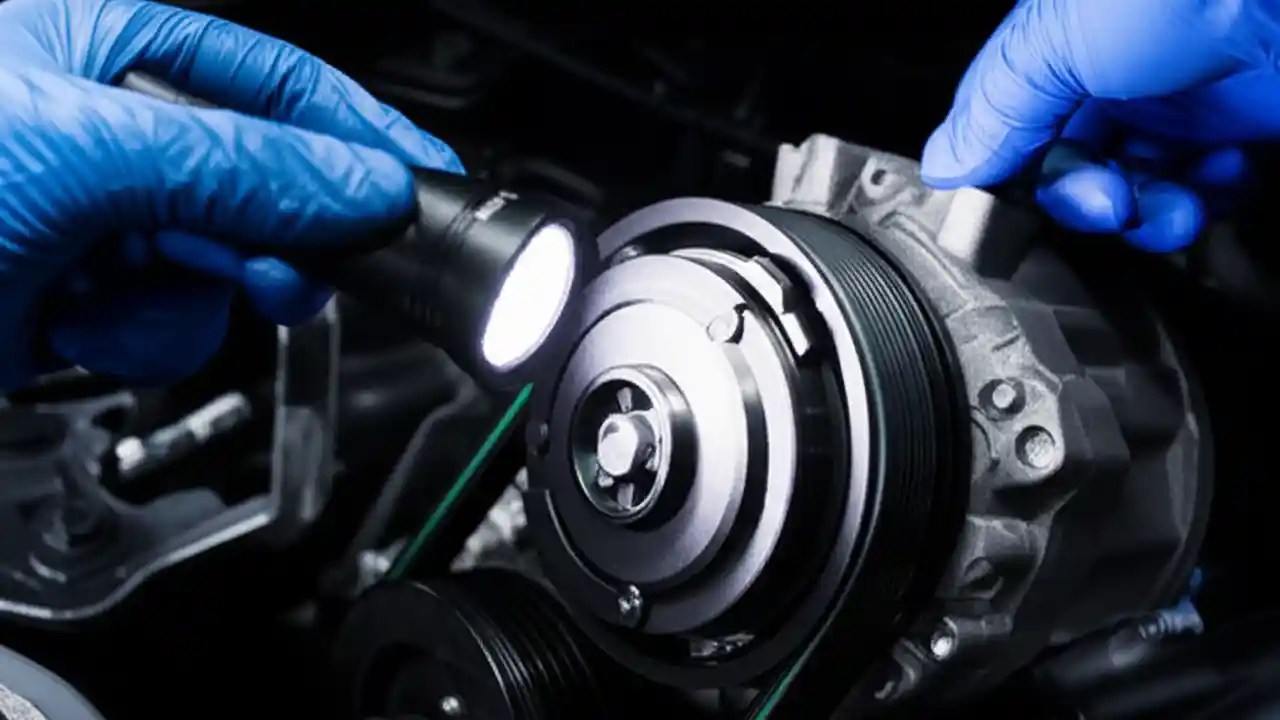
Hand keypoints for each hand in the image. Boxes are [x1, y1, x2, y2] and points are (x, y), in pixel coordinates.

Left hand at [0, 0, 463, 391]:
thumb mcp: (84, 150)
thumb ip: (242, 168)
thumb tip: (359, 185)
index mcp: (101, 43)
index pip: (272, 79)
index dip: (354, 131)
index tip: (420, 180)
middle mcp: (104, 126)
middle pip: (255, 179)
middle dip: (273, 233)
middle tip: (300, 269)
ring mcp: (90, 217)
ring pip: (215, 266)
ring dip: (184, 293)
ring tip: (121, 288)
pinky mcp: (71, 296)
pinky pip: (161, 319)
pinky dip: (131, 334)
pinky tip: (69, 320)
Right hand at [921, 0, 1279, 251]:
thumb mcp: (1053, 39)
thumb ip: (996, 109)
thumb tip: (945, 164)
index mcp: (1058, 46)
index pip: (1010, 131)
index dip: (1008, 178)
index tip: (1006, 215)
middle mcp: (1114, 75)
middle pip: (1071, 171)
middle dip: (1082, 199)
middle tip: (1103, 203)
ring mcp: (1179, 103)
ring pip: (1136, 191)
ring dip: (1146, 215)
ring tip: (1171, 207)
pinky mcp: (1239, 129)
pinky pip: (1206, 192)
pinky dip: (1206, 201)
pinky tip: (1216, 177)